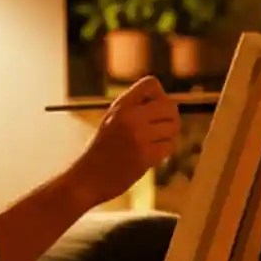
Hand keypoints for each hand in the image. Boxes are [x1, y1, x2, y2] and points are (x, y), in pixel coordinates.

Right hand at [74, 76, 180, 204]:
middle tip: (161, 129)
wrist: (88, 178)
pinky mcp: (145, 156)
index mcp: (120, 105)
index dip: (159, 95)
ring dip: (168, 136)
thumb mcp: (112, 119)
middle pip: (169, 105)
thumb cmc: (102, 149)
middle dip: (170, 117)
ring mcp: (138, 136)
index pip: (151, 83)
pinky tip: (152, 155)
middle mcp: (130, 116)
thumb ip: (134, 108)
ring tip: (155, 142)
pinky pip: (169, 146)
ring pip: (173, 127)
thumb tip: (169, 105)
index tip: (153, 110)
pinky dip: (164, 151)